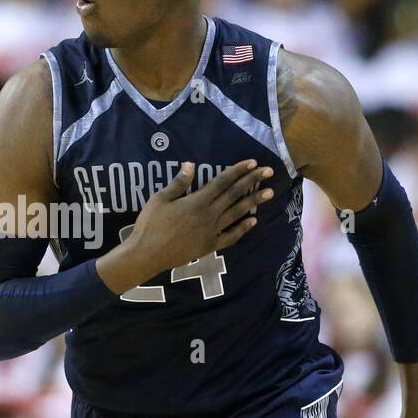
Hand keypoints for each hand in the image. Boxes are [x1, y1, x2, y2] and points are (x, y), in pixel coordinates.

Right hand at [97, 159, 273, 293]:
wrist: (147, 254)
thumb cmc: (150, 224)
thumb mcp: (160, 199)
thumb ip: (178, 183)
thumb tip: (191, 164)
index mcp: (196, 201)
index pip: (222, 182)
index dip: (238, 171)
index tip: (252, 162)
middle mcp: (209, 215)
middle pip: (234, 195)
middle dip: (252, 182)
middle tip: (269, 172)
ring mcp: (211, 231)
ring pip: (237, 213)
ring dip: (254, 202)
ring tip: (269, 193)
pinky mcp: (209, 246)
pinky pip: (231, 236)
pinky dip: (243, 228)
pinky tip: (254, 221)